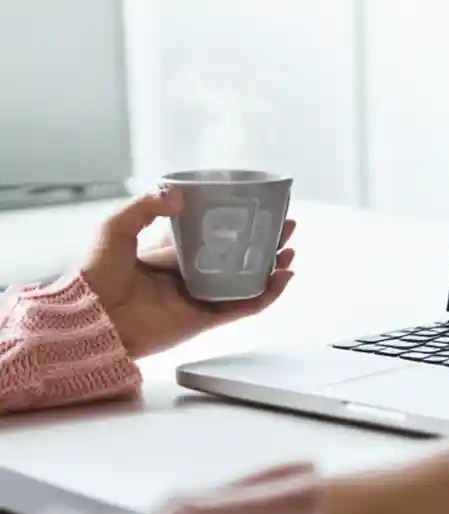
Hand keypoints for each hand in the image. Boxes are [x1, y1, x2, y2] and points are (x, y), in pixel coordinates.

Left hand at [81, 188, 296, 357]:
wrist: (93, 317)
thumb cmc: (97, 273)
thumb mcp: (116, 227)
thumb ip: (145, 206)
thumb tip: (179, 195)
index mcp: (172, 253)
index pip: (213, 235)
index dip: (237, 224)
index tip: (257, 210)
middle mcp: (191, 275)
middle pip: (238, 257)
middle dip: (264, 242)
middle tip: (285, 227)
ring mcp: (201, 297)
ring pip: (247, 281)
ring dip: (271, 267)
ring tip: (289, 251)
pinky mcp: (206, 318)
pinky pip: (244, 306)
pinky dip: (267, 295)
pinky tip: (282, 278)